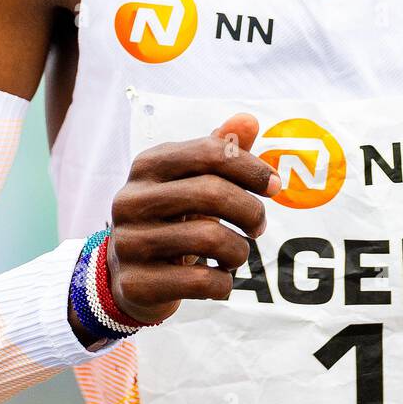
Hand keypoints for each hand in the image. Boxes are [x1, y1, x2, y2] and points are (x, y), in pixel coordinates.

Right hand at [106, 113, 280, 325]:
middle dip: (251, 211)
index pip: (210, 152)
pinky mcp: (136, 283)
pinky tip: (220, 279)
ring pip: (210, 238)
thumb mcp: (191, 181)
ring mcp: (129, 242)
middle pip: (212, 193)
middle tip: (259, 226)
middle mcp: (132, 199)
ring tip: (236, 254)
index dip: (251, 168)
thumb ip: (220, 151)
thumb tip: (248, 120)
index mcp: (148, 165)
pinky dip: (224, 282)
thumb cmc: (171, 219)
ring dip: (239, 251)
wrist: (128, 276)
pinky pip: (200, 281)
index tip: (274, 186)